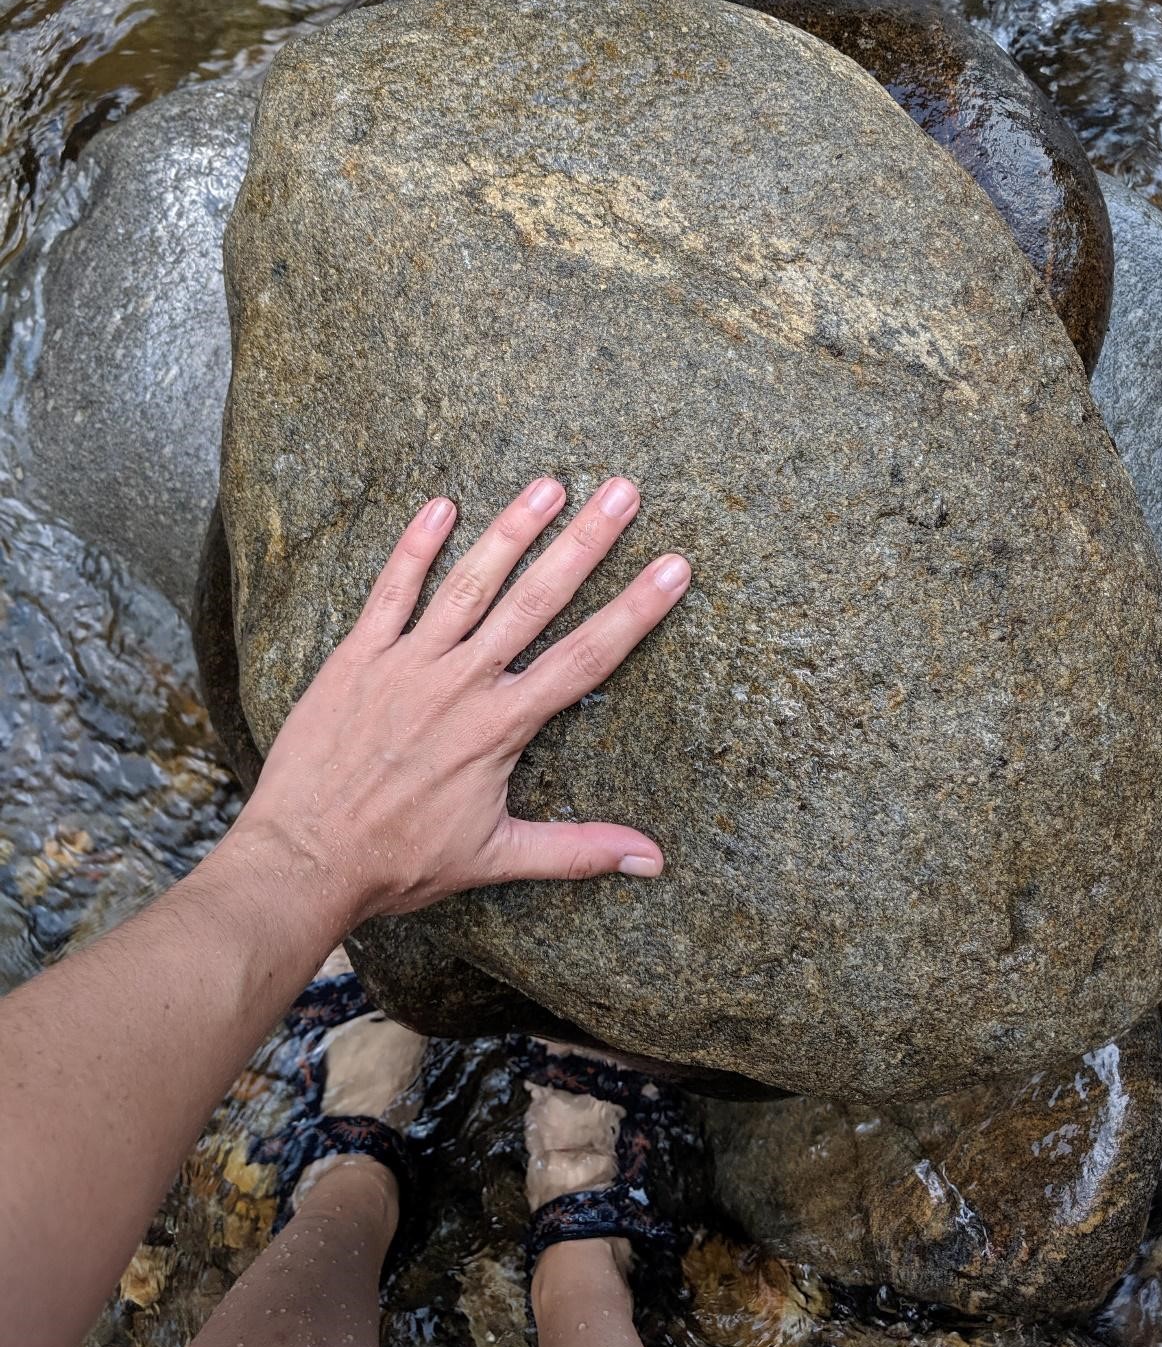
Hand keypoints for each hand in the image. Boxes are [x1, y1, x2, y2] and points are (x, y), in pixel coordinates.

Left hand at [236, 476, 689, 924]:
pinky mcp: (358, 657)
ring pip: (470, 583)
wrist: (304, 858)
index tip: (673, 567)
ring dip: (512, 530)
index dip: (635, 610)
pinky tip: (441, 506)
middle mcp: (461, 682)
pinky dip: (414, 547)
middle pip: (536, 600)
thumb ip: (578, 850)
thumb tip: (652, 862)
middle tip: (623, 492)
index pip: (585, 657)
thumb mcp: (496, 857)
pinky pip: (391, 591)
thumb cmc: (399, 862)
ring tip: (550, 484)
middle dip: (585, 543)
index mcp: (500, 726)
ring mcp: (408, 662)